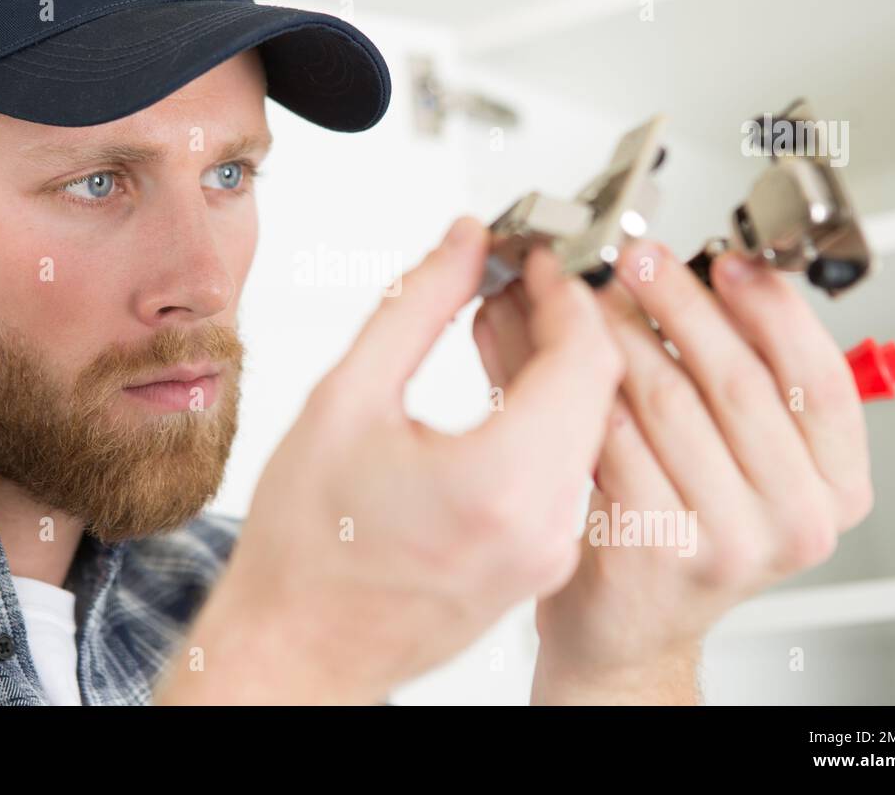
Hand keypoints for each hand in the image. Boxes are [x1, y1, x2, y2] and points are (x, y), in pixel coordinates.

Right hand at [153, 218, 622, 703]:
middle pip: (599, 389)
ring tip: (507, 321)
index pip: (583, 356)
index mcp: (501, 482)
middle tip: (520, 277)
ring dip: (559, 366)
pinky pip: (570, 467)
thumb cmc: (304, 548)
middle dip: (565, 320)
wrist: (295, 650)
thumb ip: (416, 306)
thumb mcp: (346, 397)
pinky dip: (549, 414)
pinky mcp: (542, 564)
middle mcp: (544, 525)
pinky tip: (507, 386)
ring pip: (589, 427)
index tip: (535, 257)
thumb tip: (465, 245)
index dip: (565, 290)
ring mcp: (550, 551)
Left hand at [472, 240, 872, 703]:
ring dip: (613, 330)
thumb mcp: (741, 458)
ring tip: (578, 293)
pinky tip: (552, 352)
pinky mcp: (655, 545)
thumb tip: (693, 269)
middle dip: (676, 302)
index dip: (771, 307)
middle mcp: (794, 517)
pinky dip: (578, 382)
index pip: (820, 375)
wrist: (631, 623)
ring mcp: (728, 538)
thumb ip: (736, 374)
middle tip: (633, 259)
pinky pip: (611, 436)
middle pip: (736, 377)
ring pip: (662, 398)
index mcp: (834, 484)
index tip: (724, 260)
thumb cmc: (682, 527)